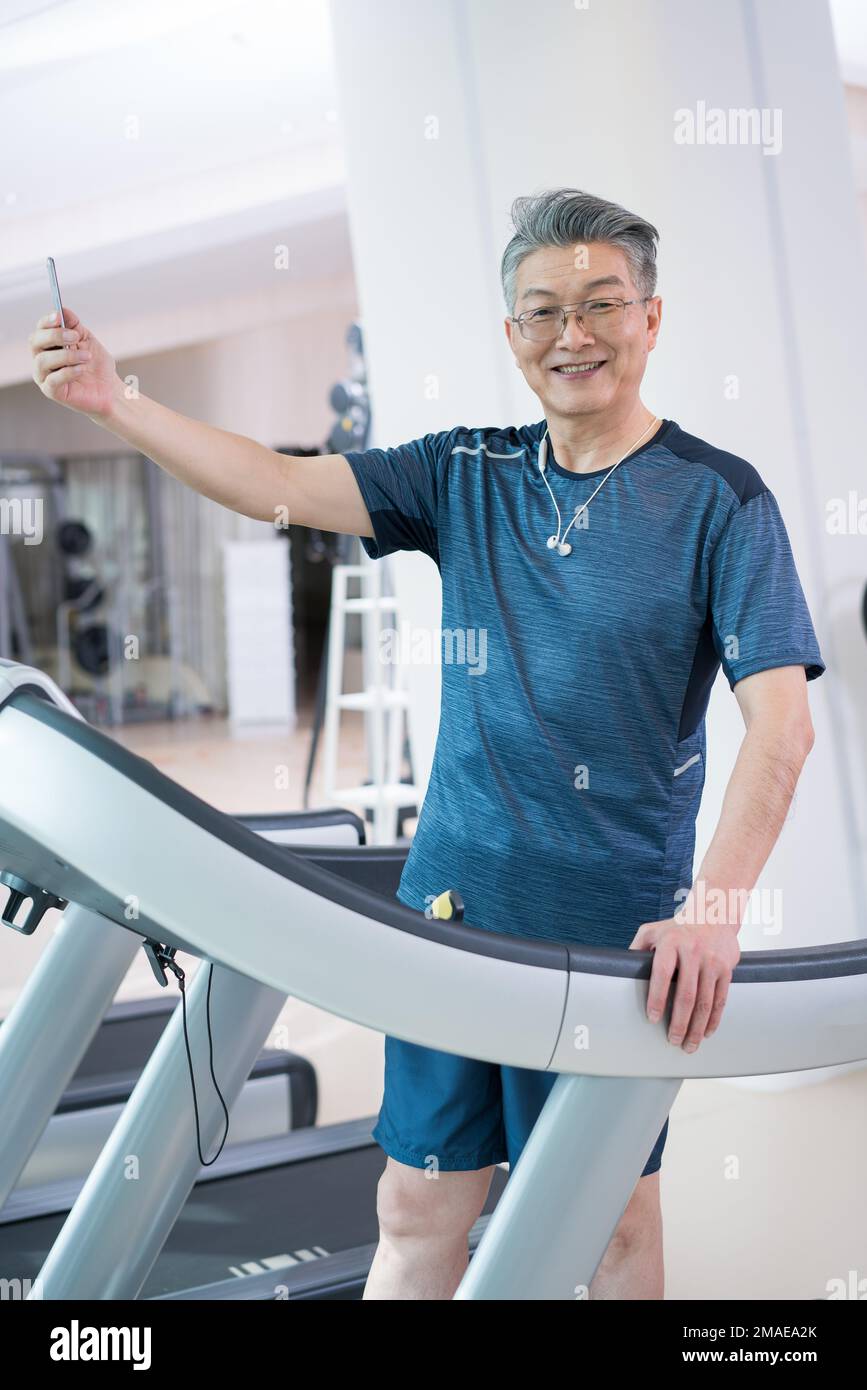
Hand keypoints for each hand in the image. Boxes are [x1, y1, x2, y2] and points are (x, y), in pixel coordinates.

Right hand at [29, 307, 121, 419]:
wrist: (109, 388)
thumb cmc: (95, 364)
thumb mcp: (86, 339)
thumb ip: (74, 325)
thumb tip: (62, 309)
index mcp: (48, 345)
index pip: (39, 330)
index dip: (47, 321)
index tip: (58, 316)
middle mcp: (41, 359)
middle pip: (34, 342)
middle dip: (54, 336)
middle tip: (75, 337)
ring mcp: (44, 376)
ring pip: (42, 361)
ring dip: (66, 355)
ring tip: (86, 357)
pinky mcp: (52, 392)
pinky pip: (52, 380)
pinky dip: (68, 372)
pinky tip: (81, 369)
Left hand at [628, 915, 740, 1052]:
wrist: (714, 912)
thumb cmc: (677, 927)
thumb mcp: (651, 931)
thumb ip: (636, 949)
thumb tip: (617, 970)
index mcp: (670, 943)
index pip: (661, 974)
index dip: (656, 999)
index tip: (652, 1018)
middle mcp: (692, 951)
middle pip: (686, 995)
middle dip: (678, 1023)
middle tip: (672, 1040)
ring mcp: (711, 961)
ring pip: (705, 1002)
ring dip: (697, 1027)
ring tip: (689, 1044)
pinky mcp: (726, 968)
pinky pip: (721, 999)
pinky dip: (714, 1019)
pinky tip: (707, 1031)